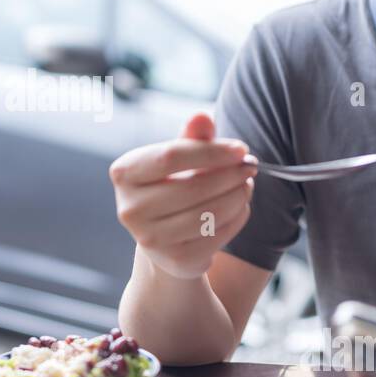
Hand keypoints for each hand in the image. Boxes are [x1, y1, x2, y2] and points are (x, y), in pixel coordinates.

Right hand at [109, 112, 257, 279]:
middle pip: (193, 186)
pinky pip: (217, 234)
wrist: (166, 238)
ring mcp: (149, 239)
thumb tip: (202, 116)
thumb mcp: (180, 159)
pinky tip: (240, 206)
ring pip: (209, 212)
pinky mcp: (175, 260)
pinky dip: (237, 218)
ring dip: (238, 195)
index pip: (171, 156)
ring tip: (246, 184)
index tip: (241, 149)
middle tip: (251, 166)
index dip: (211, 151)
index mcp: (124, 173)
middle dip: (231, 174)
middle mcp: (129, 208)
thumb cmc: (172, 185)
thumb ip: (191, 138)